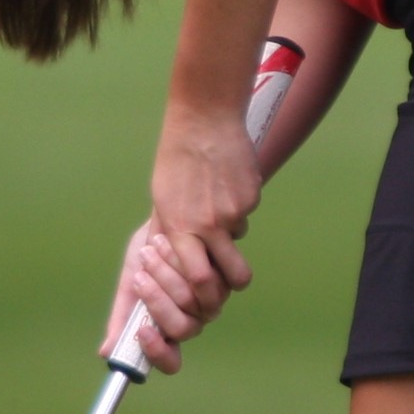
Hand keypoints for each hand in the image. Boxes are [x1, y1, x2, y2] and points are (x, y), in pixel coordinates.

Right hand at [104, 224, 200, 374]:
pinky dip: (181, 259)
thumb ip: (123, 317)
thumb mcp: (129, 286)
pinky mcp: (225, 278)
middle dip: (157, 300)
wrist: (166, 221)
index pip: (170, 361)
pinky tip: (167, 240)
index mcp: (167, 330)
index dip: (157, 352)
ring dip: (166, 276)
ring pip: (192, 302)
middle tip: (140, 274)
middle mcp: (192, 321)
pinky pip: (206, 279)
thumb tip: (105, 354)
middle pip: (181, 329)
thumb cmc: (146, 258)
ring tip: (149, 250)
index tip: (141, 331)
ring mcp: (211, 302)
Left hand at [147, 103, 260, 329]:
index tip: (204, 289)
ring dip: (232, 236)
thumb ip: (170, 230)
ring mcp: (234, 211)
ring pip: (239, 240)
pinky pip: (246, 212)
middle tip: (229, 275)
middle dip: (234, 282)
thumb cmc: (174, 159)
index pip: (198, 279)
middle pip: (234, 276)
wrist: (203, 121)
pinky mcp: (251, 196)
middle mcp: (210, 225)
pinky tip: (225, 182)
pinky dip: (238, 204)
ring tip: (218, 208)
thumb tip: (173, 258)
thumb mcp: (161, 198)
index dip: (204, 292)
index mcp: (181, 228)